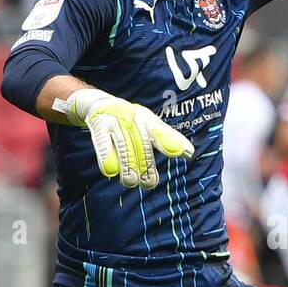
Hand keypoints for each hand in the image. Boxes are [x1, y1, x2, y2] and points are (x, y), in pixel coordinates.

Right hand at [55, 88, 193, 188]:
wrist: (96, 103)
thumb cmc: (128, 119)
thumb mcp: (148, 125)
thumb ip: (167, 138)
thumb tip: (190, 152)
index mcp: (145, 117)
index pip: (160, 131)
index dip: (171, 141)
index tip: (186, 152)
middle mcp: (131, 117)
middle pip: (141, 142)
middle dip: (146, 164)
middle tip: (149, 183)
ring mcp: (114, 120)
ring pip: (123, 145)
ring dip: (127, 166)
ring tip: (131, 183)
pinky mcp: (98, 125)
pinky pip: (102, 143)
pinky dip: (105, 157)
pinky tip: (110, 172)